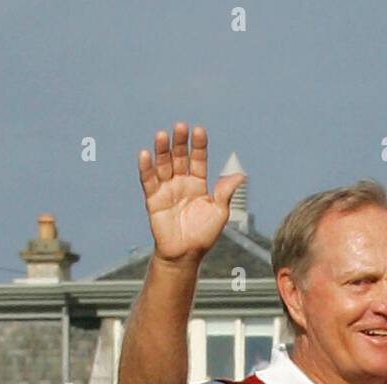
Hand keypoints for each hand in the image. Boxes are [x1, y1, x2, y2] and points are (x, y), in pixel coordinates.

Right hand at [137, 123, 244, 264]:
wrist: (185, 254)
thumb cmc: (204, 234)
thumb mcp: (219, 212)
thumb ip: (226, 192)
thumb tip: (241, 175)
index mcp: (198, 184)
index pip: (198, 160)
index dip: (198, 146)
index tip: (199, 131)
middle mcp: (181, 183)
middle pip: (179, 157)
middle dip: (179, 143)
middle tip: (180, 126)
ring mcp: (166, 189)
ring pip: (163, 165)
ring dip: (162, 150)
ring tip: (162, 135)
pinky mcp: (153, 199)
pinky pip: (148, 180)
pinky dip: (146, 167)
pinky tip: (145, 154)